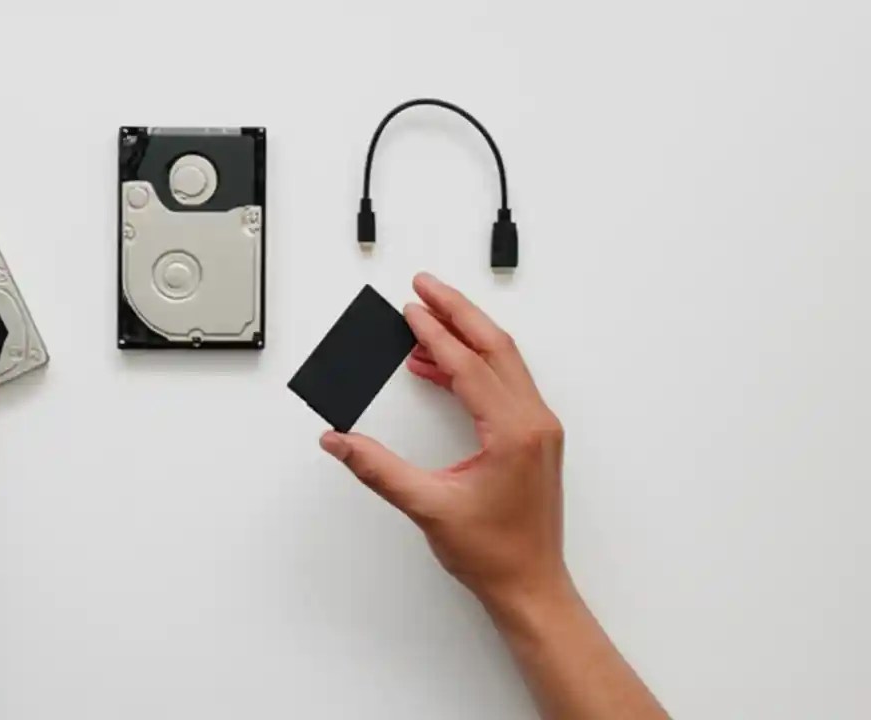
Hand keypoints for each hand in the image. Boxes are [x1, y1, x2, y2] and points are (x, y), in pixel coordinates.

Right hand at [320, 272, 566, 608]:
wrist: (531, 585)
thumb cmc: (495, 553)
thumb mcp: (427, 507)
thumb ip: (377, 469)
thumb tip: (339, 441)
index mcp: (514, 432)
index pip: (469, 366)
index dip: (435, 334)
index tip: (411, 309)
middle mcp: (533, 423)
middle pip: (495, 346)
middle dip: (457, 312)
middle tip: (425, 286)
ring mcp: (538, 428)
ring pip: (503, 360)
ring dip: (465, 334)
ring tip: (427, 318)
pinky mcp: (533, 437)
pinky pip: (504, 382)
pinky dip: (473, 365)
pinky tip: (440, 366)